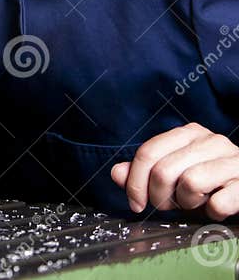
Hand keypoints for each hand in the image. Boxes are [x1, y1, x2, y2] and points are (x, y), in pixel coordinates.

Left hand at [110, 123, 238, 219]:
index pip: (148, 153)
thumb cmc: (209, 181)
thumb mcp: (173, 175)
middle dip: (160, 197)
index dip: (135, 183)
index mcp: (187, 133)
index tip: (136, 203)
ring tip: (197, 201)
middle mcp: (210, 140)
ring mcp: (232, 159)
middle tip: (170, 205)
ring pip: (190, 183)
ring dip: (188, 202)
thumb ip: (143, 173)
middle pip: (163, 170)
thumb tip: (117, 173)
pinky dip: (212, 212)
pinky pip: (219, 203)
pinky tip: (216, 206)